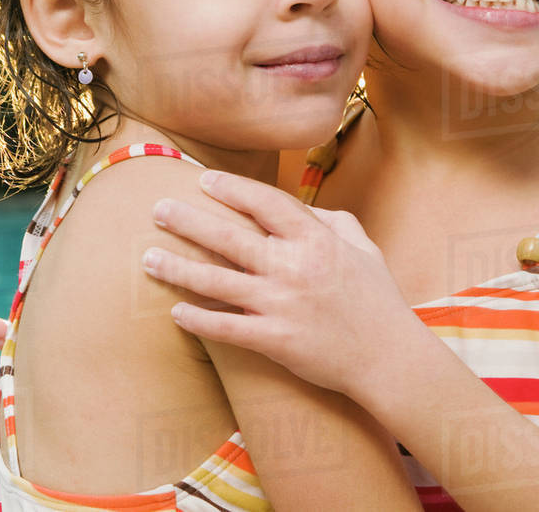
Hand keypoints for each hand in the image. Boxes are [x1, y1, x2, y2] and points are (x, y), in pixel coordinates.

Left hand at [142, 170, 420, 397]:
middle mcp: (294, 267)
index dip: (231, 188)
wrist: (390, 358)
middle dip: (188, 221)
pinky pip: (227, 328)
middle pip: (229, 237)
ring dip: (179, 268)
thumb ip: (333, 221)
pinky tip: (176, 311)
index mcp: (316, 240)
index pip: (265, 202)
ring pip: (217, 281)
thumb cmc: (378, 300)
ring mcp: (282, 304)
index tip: (203, 179)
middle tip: (158, 210)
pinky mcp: (276, 340)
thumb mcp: (363, 247)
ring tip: (148, 258)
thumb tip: (307, 207)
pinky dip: (199, 320)